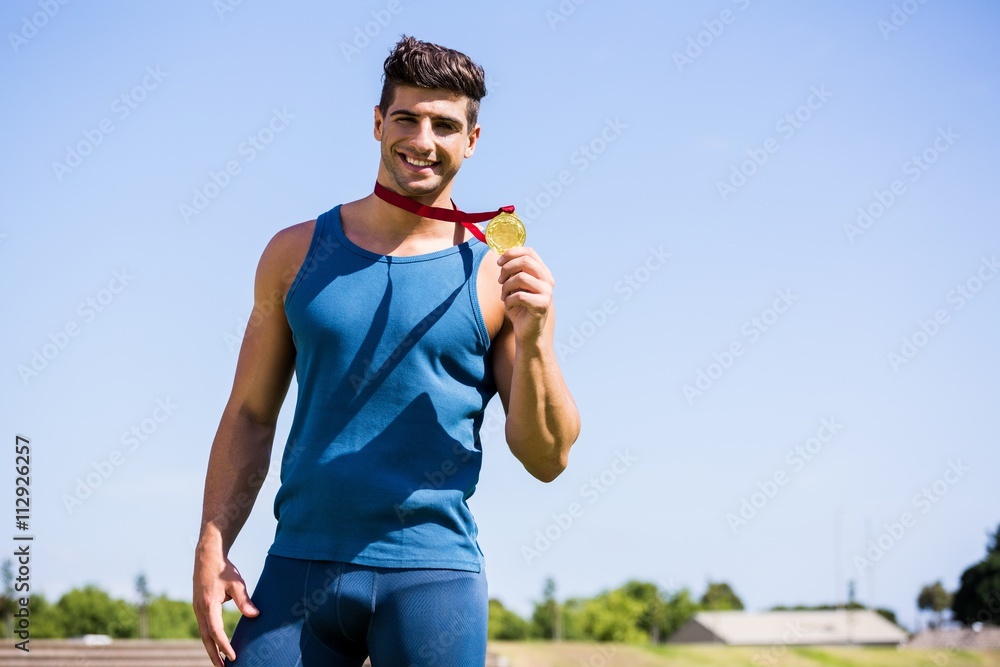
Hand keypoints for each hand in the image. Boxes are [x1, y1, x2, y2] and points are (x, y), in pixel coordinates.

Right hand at [193, 548, 258, 666]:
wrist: (207, 556)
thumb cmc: (224, 570)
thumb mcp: (236, 583)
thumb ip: (245, 600)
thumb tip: (255, 616)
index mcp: (208, 604)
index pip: (215, 631)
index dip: (224, 645)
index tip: (232, 657)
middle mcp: (200, 609)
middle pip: (206, 637)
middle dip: (214, 654)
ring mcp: (198, 608)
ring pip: (203, 633)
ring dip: (211, 648)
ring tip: (220, 661)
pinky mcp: (199, 607)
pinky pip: (204, 626)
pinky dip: (209, 638)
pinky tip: (217, 643)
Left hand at [497, 246, 553, 344]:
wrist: (527, 332)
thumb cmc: (519, 308)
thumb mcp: (515, 286)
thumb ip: (513, 272)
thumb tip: (503, 257)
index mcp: (542, 272)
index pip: (530, 252)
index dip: (512, 253)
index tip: (499, 262)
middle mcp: (548, 280)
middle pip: (525, 261)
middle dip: (506, 269)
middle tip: (499, 280)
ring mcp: (547, 292)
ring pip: (520, 277)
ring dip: (506, 286)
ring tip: (504, 296)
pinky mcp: (542, 305)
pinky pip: (519, 295)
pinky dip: (509, 300)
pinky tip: (509, 305)